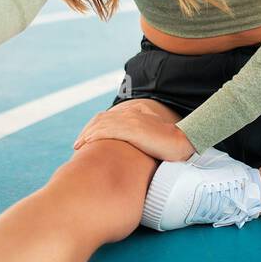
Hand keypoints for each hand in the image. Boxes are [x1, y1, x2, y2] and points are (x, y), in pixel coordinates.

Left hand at [72, 105, 196, 161]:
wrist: (183, 141)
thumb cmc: (170, 143)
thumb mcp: (153, 136)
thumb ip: (142, 136)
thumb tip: (136, 147)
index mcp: (135, 114)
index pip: (109, 117)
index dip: (95, 127)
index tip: (87, 138)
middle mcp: (131, 115)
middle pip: (101, 120)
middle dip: (87, 131)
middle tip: (77, 144)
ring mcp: (131, 121)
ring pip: (101, 124)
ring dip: (87, 134)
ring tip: (78, 145)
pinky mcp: (131, 129)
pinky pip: (106, 130)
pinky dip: (94, 135)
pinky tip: (86, 143)